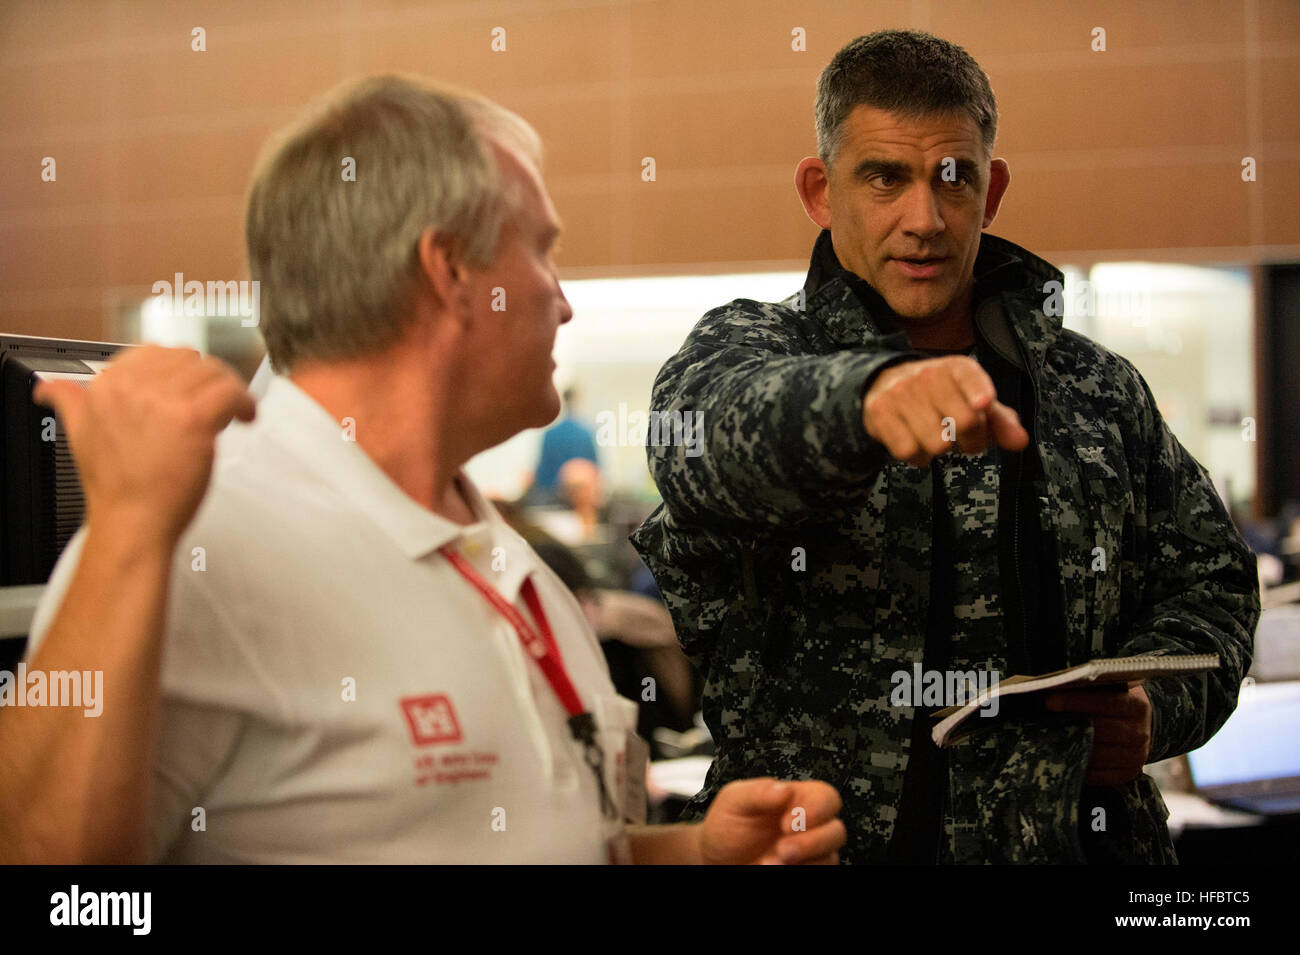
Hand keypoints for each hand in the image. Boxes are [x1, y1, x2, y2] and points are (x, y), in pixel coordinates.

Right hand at [32, 345, 255, 548]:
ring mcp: (163, 402)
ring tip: (232, 410)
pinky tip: (244, 416)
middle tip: (216, 399)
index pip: (154, 351)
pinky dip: (244, 401)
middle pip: (188, 359)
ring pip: (213, 372)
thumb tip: (49, 387)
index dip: (179, 368)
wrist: (131, 522)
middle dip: (206, 377)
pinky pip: (230, 391)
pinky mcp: (193, 419)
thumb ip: (70, 402)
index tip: (190, 387)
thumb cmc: (116, 487)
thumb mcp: (80, 435)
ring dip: (229, 388)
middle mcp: (132, 387)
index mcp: (106, 385)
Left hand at [699, 778, 844, 863]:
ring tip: (770, 863)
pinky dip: (800, 872)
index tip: (786, 823)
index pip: (826, 797)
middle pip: (836, 831)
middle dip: (812, 842)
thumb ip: (758, 791)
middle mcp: (808, 826)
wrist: (716, 857)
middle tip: (782, 849)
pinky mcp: (804, 870)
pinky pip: (820, 872)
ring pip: (831, 857)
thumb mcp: (734, 801)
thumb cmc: (726, 825)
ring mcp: (808, 853)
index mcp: (796, 800)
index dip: (816, 809)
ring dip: (804, 862)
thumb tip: (784, 789)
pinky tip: (775, 869)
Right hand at [862, 356, 1028, 466]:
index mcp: (957, 368)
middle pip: (965, 422)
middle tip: (963, 437)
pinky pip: (909, 452)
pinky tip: (916, 442)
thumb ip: (1000, 421)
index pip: (971, 378)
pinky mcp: (880, 413)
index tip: (984, 404)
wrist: (884, 382)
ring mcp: (901, 393)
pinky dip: (918, 457)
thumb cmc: (939, 395)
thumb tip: (1020, 442)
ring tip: (935, 436)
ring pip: (937, 444)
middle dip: (972, 440)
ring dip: (941, 450)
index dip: (980, 393)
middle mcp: (928, 375)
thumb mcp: (972, 399)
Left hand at [1044, 682, 1151, 785]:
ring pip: (1097, 755)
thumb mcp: (1110, 688)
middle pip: (1098, 730)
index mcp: (1136, 706)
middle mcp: (1138, 732)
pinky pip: (1100, 776)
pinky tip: (1063, 759)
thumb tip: (1056, 684)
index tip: (1049, 701)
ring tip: (1045, 741)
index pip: (1104, 703)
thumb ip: (1089, 686)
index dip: (1075, 701)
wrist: (1141, 723)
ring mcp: (1135, 755)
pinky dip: (1080, 768)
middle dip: (1068, 725)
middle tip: (1041, 722)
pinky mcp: (1128, 773)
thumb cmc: (1116, 701)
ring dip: (1071, 748)